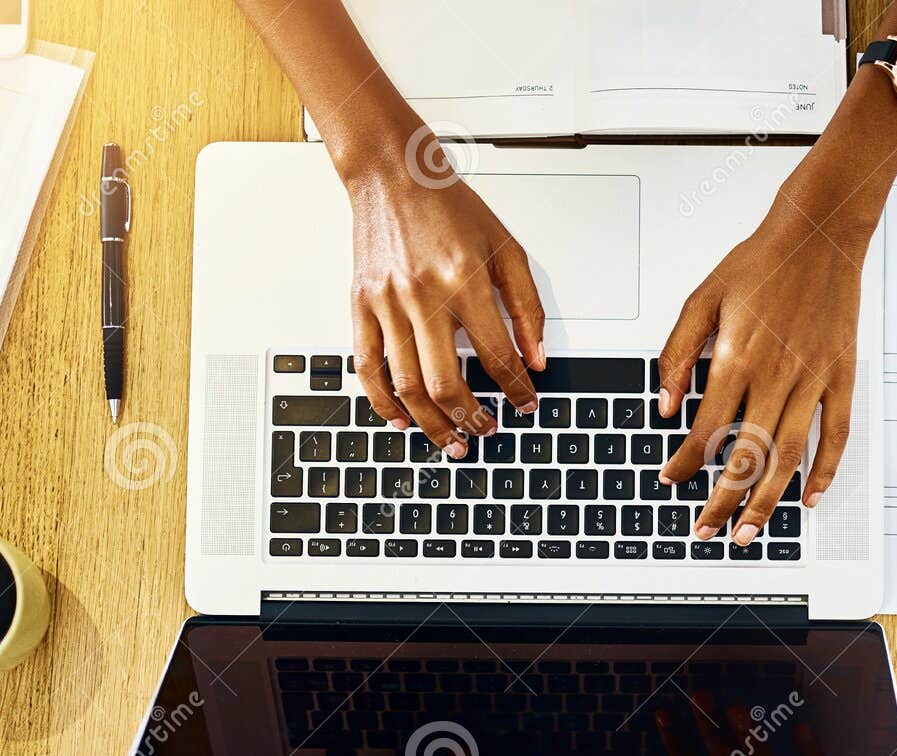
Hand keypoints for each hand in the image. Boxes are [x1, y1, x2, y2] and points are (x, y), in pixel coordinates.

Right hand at [346, 143, 546, 455]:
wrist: (392, 174)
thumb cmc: (450, 208)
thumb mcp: (506, 249)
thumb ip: (526, 307)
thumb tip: (535, 358)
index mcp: (465, 280)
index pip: (497, 356)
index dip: (515, 390)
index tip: (524, 405)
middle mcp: (424, 296)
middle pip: (446, 384)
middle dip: (471, 419)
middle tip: (486, 431)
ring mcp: (387, 304)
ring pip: (407, 386)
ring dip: (432, 423)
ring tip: (451, 440)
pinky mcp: (361, 305)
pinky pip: (367, 367)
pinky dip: (383, 402)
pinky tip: (401, 419)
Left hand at [654, 198, 864, 544]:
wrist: (818, 232)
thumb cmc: (760, 262)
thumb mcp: (700, 299)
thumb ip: (677, 355)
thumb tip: (665, 405)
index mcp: (736, 357)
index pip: (705, 430)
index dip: (684, 463)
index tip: (671, 480)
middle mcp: (776, 375)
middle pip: (746, 456)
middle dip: (722, 501)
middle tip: (706, 530)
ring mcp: (813, 379)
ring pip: (788, 456)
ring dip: (767, 501)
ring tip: (749, 531)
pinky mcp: (840, 376)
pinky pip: (835, 434)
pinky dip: (824, 471)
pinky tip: (809, 498)